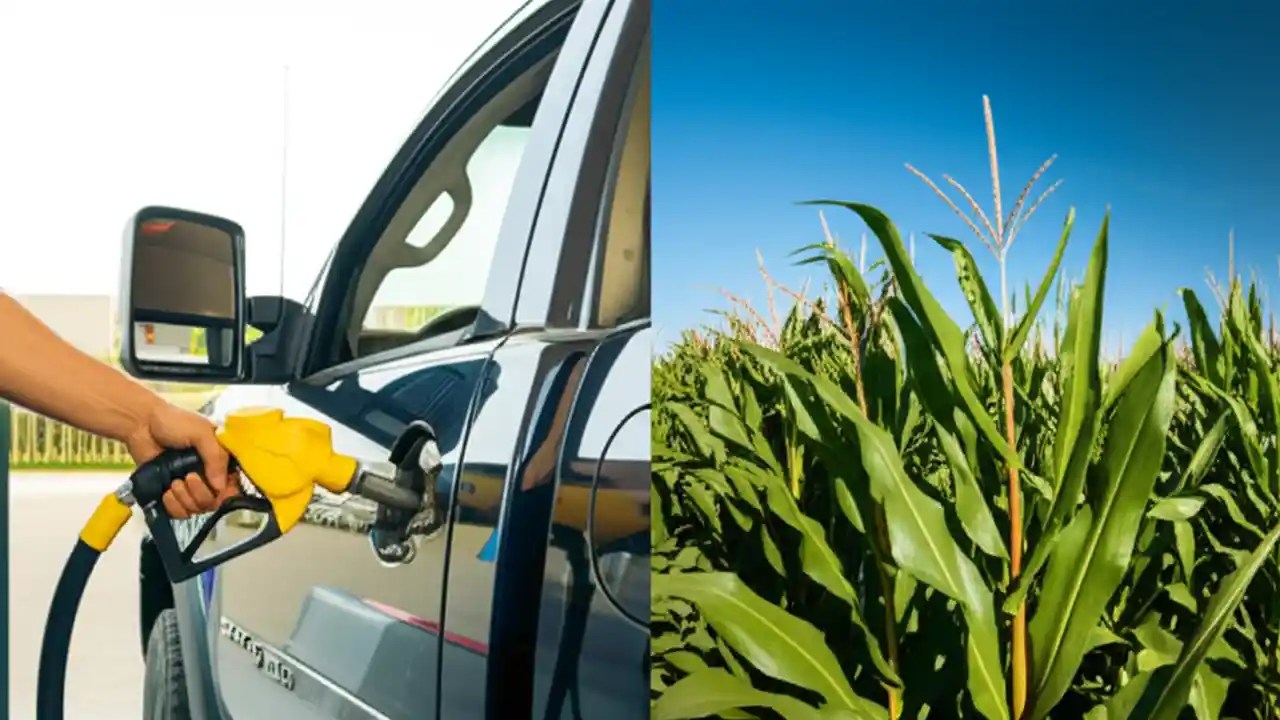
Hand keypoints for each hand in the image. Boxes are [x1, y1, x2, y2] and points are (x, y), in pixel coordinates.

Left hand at [125, 401, 239, 518]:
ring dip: (184, 499)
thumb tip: (220, 487)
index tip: (215, 490)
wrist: (141, 424)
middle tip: (188, 477)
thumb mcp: (202, 433)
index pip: (232, 485)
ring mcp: (189, 485)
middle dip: (200, 494)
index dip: (226, 492)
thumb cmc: (173, 422)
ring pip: (196, 508)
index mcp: (220, 460)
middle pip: (213, 501)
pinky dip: (173, 506)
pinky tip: (167, 492)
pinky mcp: (171, 493)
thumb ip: (216, 457)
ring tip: (174, 482)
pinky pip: (178, 512)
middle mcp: (207, 474)